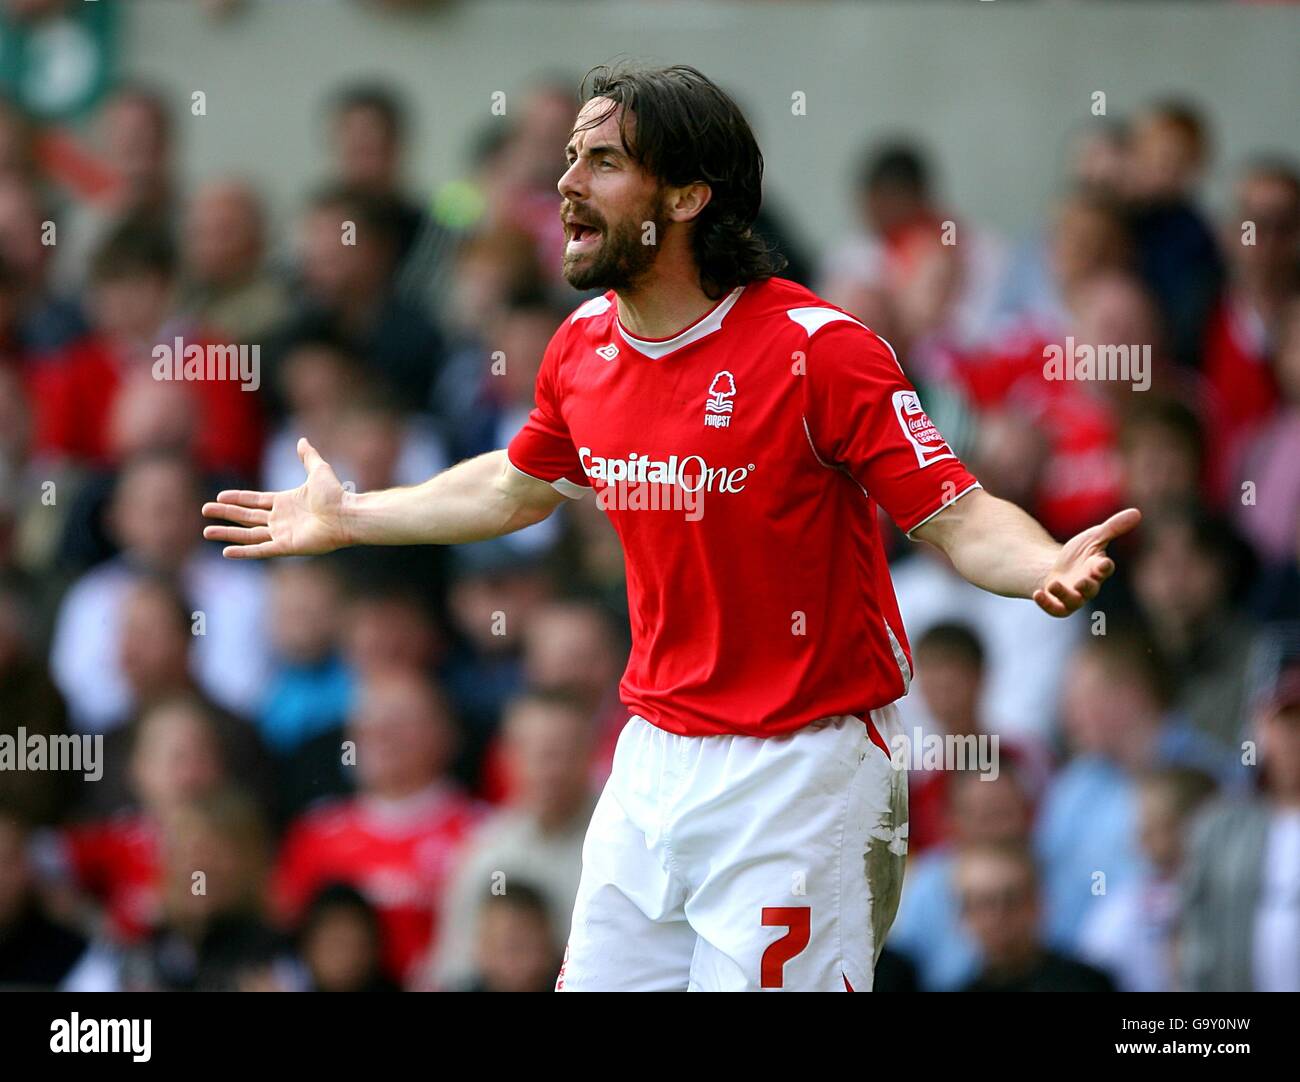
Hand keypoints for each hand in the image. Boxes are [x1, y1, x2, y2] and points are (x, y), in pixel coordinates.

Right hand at [202, 438, 349, 558]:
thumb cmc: (336, 495)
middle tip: (205, 510)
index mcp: (285, 502)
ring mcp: (282, 534)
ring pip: (248, 534)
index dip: (236, 499)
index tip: (219, 496)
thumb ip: (308, 456)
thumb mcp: (319, 470)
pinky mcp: (285, 546)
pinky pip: (260, 550)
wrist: (346, 515)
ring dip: (227, 533)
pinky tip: (225, 551)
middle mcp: (281, 519)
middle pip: (246, 517)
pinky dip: (243, 552)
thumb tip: (302, 440)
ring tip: (207, 530)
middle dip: (225, 513)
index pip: (254, 501)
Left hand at [1033, 507, 1141, 616]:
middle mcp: (1088, 586)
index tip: (1104, 563)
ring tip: (1053, 584)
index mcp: (1098, 569)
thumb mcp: (1094, 537)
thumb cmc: (1079, 554)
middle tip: (1082, 581)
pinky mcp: (1058, 605)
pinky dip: (1046, 604)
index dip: (1105, 567)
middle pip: (1091, 589)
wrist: (1055, 569)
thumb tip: (1137, 512)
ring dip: (1063, 594)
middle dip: (1087, 585)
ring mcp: (1073, 597)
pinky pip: (1055, 609)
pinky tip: (1037, 594)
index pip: (1105, 569)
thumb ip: (1113, 527)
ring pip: (1072, 601)